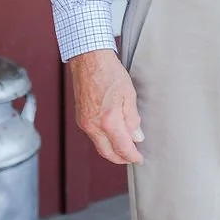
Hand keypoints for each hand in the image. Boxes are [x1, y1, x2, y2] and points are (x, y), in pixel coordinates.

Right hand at [69, 49, 144, 165]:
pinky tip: (113, 136)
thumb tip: (137, 137)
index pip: (122, 147)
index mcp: (108, 120)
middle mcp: (93, 125)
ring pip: (99, 146)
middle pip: (108, 153)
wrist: (89, 60)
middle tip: (133, 157)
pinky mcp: (81, 118)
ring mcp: (85, 123)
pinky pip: (93, 136)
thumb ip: (133, 119)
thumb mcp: (129, 94)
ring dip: (112, 151)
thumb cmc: (109, 72)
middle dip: (121, 159)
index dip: (132, 156)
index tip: (139, 158)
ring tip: (125, 148)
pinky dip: (104, 141)